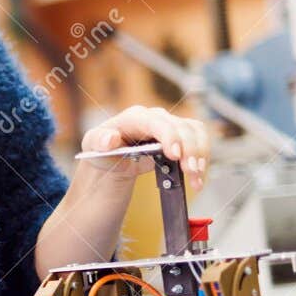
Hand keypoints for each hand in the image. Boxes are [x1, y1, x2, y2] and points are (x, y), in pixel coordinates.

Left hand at [81, 105, 209, 189]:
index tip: (175, 154)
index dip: (169, 136)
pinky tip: (199, 176)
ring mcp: (170, 125)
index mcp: (134, 117)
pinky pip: (200, 140)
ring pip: (195, 133)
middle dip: (189, 150)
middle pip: (181, 127)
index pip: (156, 122)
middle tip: (190, 172)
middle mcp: (155, 117)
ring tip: (196, 178)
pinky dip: (203, 158)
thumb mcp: (92, 146)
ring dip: (200, 155)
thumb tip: (110, 139)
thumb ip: (98, 141)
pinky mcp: (181, 135)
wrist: (113, 159)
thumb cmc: (102, 149)